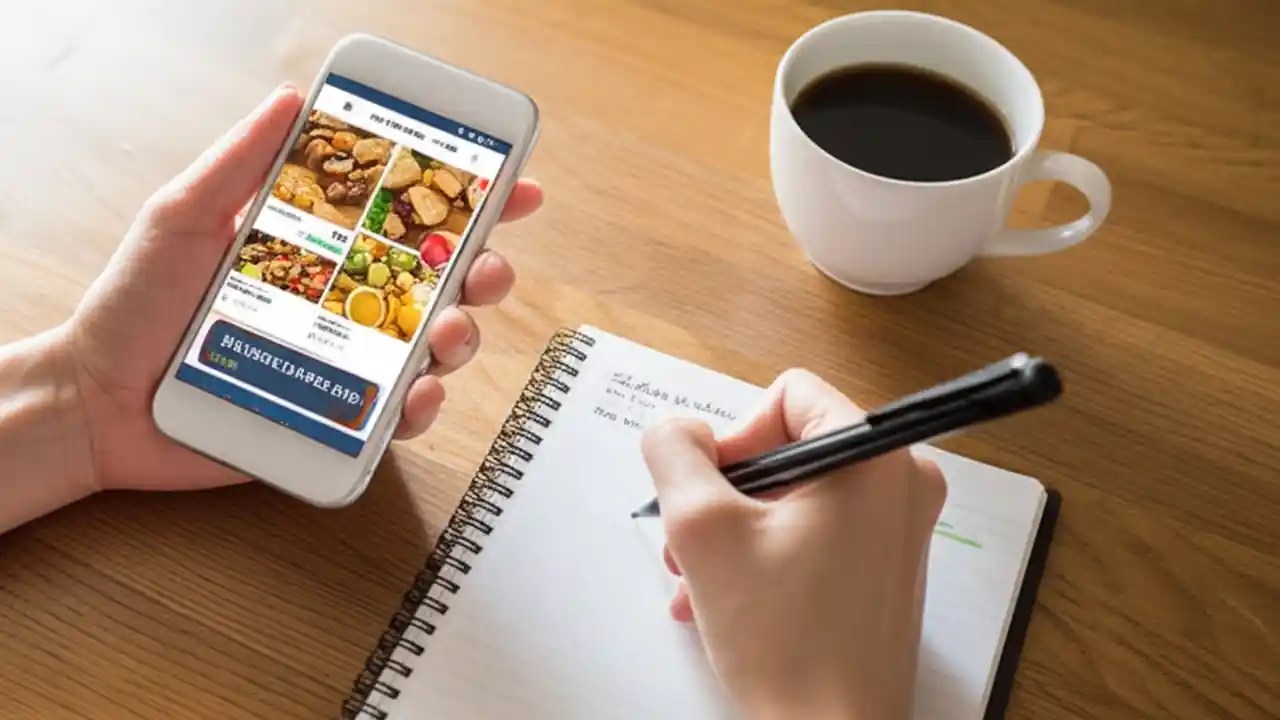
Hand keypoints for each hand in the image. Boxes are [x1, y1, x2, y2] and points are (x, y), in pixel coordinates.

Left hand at [62, 84, 542, 492]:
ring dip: (461, 336)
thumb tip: (290, 98)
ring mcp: (349, 366)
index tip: (514, 185)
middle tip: (485, 265)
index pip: (410, 222)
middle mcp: (347, 306)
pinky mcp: (339, 421)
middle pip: (443, 286)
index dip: (470, 204)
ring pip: (435, 350)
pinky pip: (400, 417)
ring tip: (444, 331)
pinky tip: (417, 393)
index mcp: (324, 251)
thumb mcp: (185, 216)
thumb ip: (242, 162)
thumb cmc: (134, 307)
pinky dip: (423, 407)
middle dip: (484, 271)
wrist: (98, 401)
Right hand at [641, 370, 946, 719]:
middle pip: (789, 448)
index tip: (712, 492)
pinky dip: (765, 555)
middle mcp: (902, 485)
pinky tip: (724, 599)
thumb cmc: (787, 646)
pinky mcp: (884, 568)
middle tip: (693, 542)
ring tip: (698, 580)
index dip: (735, 437)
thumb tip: (680, 430)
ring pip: (795, 496)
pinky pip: (815, 533)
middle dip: (726, 494)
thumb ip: (676, 454)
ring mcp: (898, 530)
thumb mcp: (703, 530)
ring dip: (736, 530)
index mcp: (875, 459)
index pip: (789, 394)